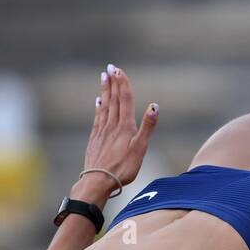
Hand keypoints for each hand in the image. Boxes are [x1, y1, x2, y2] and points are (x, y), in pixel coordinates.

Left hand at [79, 64, 158, 195]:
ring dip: (105, 91)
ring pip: (104, 106)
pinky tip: (98, 102)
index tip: (118, 70)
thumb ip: (147, 126)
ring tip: (103, 78)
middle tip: (110, 68)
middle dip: (112, 83)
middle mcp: (112, 125)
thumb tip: (155, 106)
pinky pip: (97, 119)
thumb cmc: (123, 167)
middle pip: (113, 100)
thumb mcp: (140, 148)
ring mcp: (102, 132)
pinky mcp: (95, 140)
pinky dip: (98, 108)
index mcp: (125, 126)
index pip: (125, 100)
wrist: (98, 181)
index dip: (123, 84)